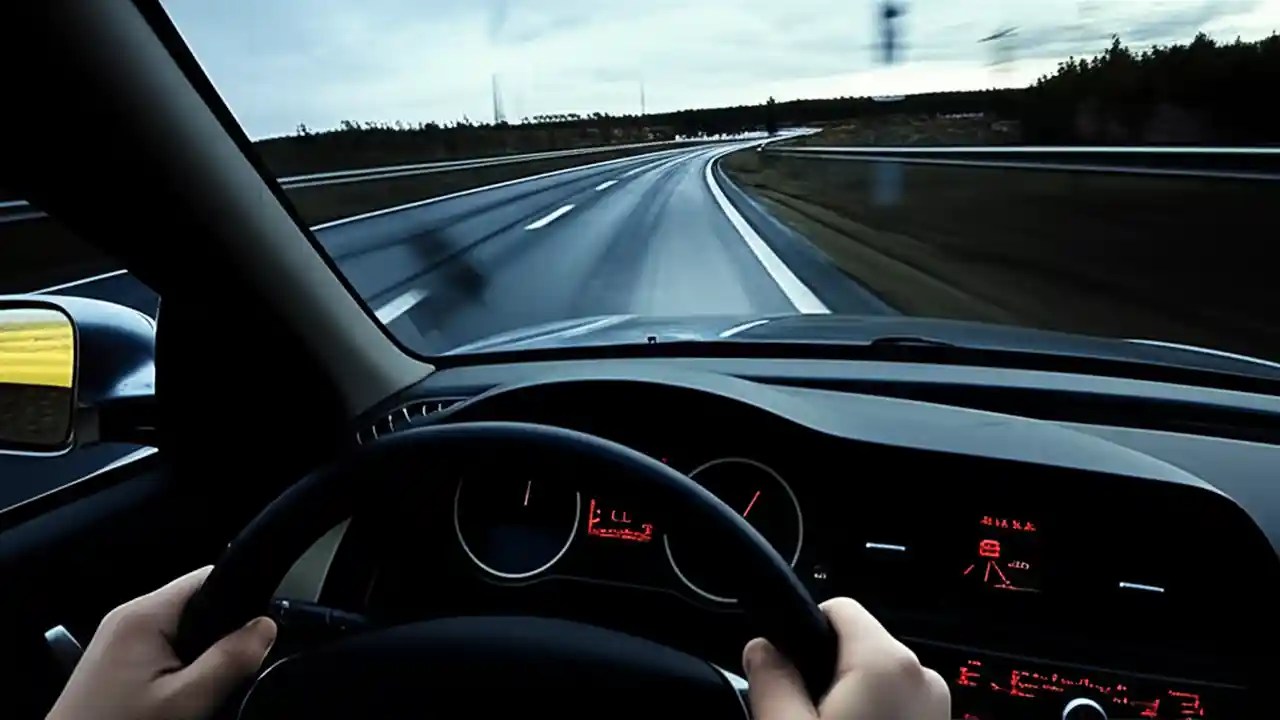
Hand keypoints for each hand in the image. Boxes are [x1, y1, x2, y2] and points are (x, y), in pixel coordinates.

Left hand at [48, 566, 276, 719]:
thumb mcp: (185, 702)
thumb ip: (229, 660)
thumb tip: (266, 627)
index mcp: (143, 615)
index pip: (208, 577)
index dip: (240, 600)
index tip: (255, 635)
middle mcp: (127, 617)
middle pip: (196, 604)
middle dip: (220, 634)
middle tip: (226, 674)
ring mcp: (118, 638)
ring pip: (181, 628)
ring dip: (201, 653)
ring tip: (201, 689)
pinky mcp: (115, 660)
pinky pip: (163, 647)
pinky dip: (180, 665)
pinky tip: (179, 695)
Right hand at [743, 597, 949, 719]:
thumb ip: (771, 681)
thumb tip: (762, 649)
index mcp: (887, 663)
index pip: (838, 608)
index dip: (803, 635)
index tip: (787, 674)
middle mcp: (924, 677)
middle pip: (855, 647)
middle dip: (825, 676)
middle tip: (806, 718)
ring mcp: (938, 707)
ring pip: (874, 682)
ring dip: (850, 703)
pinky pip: (896, 707)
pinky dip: (874, 718)